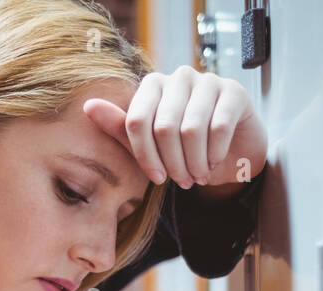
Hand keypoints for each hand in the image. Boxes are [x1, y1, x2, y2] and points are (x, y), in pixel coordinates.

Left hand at [85, 67, 266, 194]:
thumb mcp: (149, 144)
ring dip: (194, 163)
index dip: (145, 156)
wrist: (230, 153)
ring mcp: (208, 81)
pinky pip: (219, 128)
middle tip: (182, 181)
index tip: (156, 179)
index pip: (136, 121)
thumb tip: (88, 105)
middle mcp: (179, 77)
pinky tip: (214, 163)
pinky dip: (215, 154)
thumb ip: (120, 128)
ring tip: (197, 176)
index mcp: (152, 85)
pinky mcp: (234, 91)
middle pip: (164, 127)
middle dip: (173, 164)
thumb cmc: (184, 149)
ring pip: (192, 129)